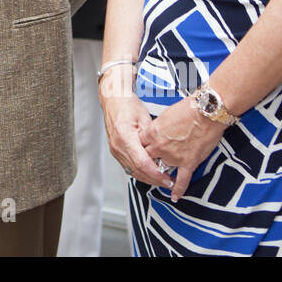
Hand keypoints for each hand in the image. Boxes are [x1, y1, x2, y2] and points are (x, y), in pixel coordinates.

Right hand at [100, 67, 172, 190]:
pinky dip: (140, 171)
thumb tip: (162, 152)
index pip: (142, 163)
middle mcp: (117, 146)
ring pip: (132, 171)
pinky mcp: (115, 150)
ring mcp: (115, 149)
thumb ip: (152, 136)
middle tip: (168, 183)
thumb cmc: (126, 103)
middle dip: (154, 179)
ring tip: (161, 180)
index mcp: (124, 137)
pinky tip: (150, 172)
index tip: (167, 179)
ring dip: (147, 178)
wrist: (113, 98)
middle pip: (137, 171)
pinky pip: (128, 166)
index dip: (156, 174)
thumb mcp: (144, 117)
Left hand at [139, 96, 228, 202]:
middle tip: (151, 161)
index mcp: (152, 133)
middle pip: (148, 158)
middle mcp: (160, 146)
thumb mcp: (165, 115)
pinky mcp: (188, 162)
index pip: (140, 145)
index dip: (141, 147)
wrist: (207, 112)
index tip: (142, 149)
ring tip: (162, 175)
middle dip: (149, 160)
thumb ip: (157, 128)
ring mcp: (173, 156)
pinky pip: (181, 180)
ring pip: (162, 168)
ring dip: (162, 171)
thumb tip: (156, 133)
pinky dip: (178, 189)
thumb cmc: (188, 109)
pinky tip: (175, 196)